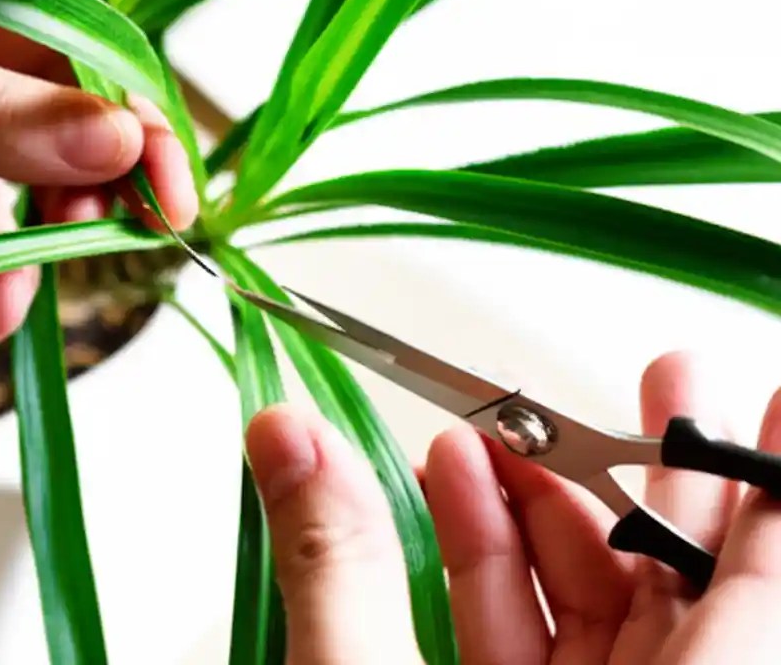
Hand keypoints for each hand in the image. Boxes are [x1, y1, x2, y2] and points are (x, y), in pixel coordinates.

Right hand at [245, 351, 780, 663]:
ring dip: (547, 511)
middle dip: (658, 472)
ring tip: (493, 431)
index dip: (769, 481)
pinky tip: (451, 494)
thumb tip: (291, 436)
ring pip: (601, 610)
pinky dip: (489, 568)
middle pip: (684, 582)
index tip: (776, 395)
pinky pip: (528, 641)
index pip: (765, 584)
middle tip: (664, 385)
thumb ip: (342, 568)